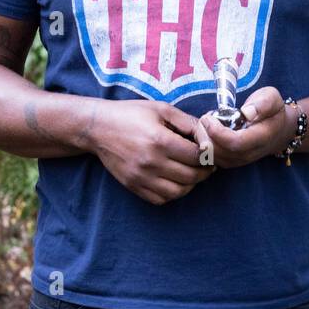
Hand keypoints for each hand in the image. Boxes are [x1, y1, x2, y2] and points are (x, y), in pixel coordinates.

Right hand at [89, 99, 215, 205]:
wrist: (98, 127)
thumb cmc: (131, 114)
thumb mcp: (161, 109)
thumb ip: (187, 122)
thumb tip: (208, 136)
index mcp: (160, 140)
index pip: (196, 156)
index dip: (208, 155)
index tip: (210, 152)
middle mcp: (151, 162)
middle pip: (191, 176)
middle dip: (204, 171)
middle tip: (206, 165)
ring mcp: (141, 177)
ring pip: (178, 192)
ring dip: (190, 185)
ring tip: (192, 174)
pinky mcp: (133, 186)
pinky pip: (161, 199)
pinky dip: (172, 193)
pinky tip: (174, 181)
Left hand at [198, 86, 291, 169]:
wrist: (280, 130)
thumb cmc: (273, 111)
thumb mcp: (272, 98)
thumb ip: (263, 104)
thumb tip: (247, 113)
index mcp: (262, 137)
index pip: (236, 143)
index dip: (218, 133)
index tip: (209, 118)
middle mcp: (251, 153)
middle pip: (222, 153)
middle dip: (206, 136)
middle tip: (204, 118)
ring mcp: (241, 160)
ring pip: (215, 158)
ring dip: (204, 141)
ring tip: (204, 123)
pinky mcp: (233, 161)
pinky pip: (214, 159)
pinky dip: (205, 147)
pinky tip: (206, 132)